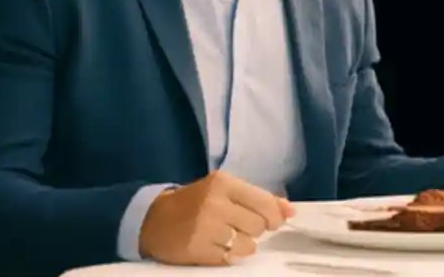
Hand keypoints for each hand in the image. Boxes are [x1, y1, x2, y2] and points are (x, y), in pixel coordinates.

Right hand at [139, 170, 294, 264]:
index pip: (265, 203)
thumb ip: (259, 198)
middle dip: (255, 229)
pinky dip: (229, 255)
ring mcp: (204, 228)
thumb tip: (290, 211)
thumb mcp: (226, 190)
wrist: (153, 219)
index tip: (273, 221)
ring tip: (227, 236)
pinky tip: (216, 245)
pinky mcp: (196, 250)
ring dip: (243, 245)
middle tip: (240, 226)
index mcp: (223, 183)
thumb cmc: (196, 202)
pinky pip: (230, 259)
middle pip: (258, 226)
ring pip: (248, 245)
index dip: (274, 216)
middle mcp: (214, 204)